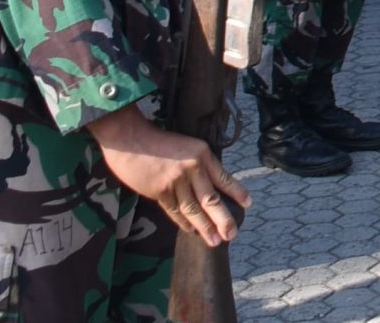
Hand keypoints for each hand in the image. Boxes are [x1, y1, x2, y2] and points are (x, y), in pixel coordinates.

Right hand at [88, 106, 250, 247]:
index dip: (237, 192)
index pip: (224, 177)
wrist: (131, 138)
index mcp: (203, 154)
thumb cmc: (160, 142)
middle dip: (223, 219)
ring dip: (204, 227)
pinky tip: (191, 231)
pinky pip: (174, 211)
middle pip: (211, 199)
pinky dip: (183, 223)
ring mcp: (175, 181)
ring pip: (193, 210)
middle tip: (232, 234)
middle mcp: (192, 168)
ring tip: (214, 240)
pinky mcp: (159, 191)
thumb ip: (200, 165)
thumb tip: (211, 186)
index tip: (248, 204)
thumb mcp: (188, 146)